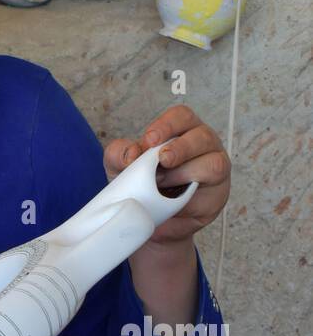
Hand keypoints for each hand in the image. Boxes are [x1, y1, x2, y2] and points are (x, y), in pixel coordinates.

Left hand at [104, 105, 230, 246]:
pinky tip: (172, 202)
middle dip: (181, 148)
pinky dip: (189, 199)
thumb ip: (119, 154)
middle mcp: (203, 146)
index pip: (181, 116)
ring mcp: (214, 170)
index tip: (149, 140)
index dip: (167, 125)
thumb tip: (131, 154)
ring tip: (162, 183)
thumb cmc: (141, 183)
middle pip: (203, 136)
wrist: (149, 219)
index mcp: (182, 131)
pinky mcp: (216, 196)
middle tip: (162, 160)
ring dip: (185, 173)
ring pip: (214, 164)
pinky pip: (210, 194)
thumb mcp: (121, 166)